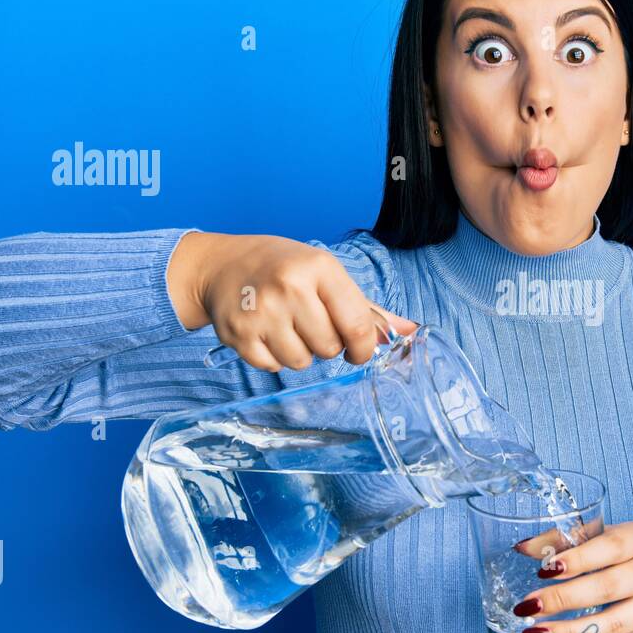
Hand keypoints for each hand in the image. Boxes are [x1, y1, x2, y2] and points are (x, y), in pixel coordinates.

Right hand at [167, 231, 416, 371]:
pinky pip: (272, 367)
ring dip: (300, 353)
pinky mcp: (238, 334)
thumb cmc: (283, 268)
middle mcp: (289, 288)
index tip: (358, 350)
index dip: (364, 347)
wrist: (221, 265)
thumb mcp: (327, 274)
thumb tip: (411, 332)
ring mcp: (260, 312)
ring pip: (301, 362)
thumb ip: (367, 309)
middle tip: (310, 324)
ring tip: (287, 327)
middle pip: (329, 347)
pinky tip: (266, 333)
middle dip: (326, 344)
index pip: (358, 324)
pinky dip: (273, 358)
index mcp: (319, 268)